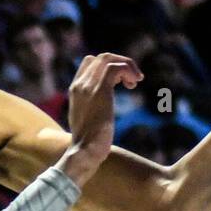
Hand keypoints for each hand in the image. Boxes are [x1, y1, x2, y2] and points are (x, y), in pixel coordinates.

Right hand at [60, 52, 142, 184]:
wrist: (85, 152)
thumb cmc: (88, 144)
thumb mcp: (86, 120)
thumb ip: (90, 107)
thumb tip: (102, 107)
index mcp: (75, 89)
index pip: (90, 62)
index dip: (109, 66)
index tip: (122, 80)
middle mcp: (79, 84)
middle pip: (101, 57)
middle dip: (120, 63)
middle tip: (133, 79)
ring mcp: (88, 85)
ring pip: (108, 59)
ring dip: (126, 66)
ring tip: (136, 81)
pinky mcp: (100, 90)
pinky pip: (116, 68)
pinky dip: (128, 71)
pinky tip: (134, 84)